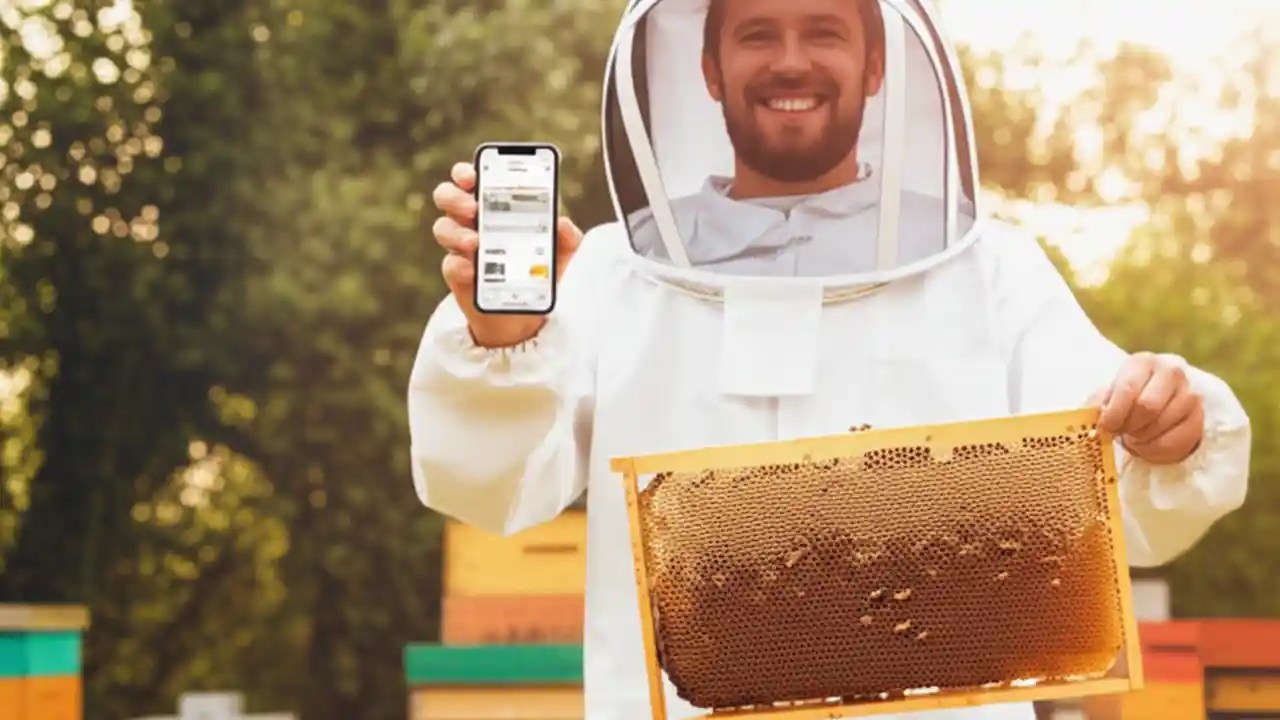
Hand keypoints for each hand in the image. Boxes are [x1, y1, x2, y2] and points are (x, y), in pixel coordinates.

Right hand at [431, 161, 583, 347]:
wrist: (523, 313)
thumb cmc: (538, 270)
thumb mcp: (559, 253)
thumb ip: (567, 237)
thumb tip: (562, 224)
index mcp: (493, 206)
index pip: (470, 179)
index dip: (465, 172)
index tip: (472, 175)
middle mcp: (471, 221)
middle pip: (446, 196)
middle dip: (454, 196)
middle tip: (473, 207)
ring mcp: (461, 247)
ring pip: (442, 227)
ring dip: (455, 232)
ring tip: (475, 243)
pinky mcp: (457, 273)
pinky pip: (450, 264)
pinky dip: (460, 265)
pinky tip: (473, 270)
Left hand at [1088, 352, 1203, 464]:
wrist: (1155, 400)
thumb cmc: (1124, 398)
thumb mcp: (1107, 395)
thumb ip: (1097, 404)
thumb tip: (1091, 418)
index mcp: (1143, 362)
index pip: (1128, 388)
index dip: (1114, 413)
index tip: (1105, 427)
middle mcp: (1171, 372)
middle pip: (1148, 407)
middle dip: (1130, 425)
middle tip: (1122, 432)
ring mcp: (1190, 393)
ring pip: (1163, 426)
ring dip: (1142, 439)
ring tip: (1134, 436)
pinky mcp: (1199, 417)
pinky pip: (1177, 442)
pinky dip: (1156, 450)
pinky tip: (1147, 445)